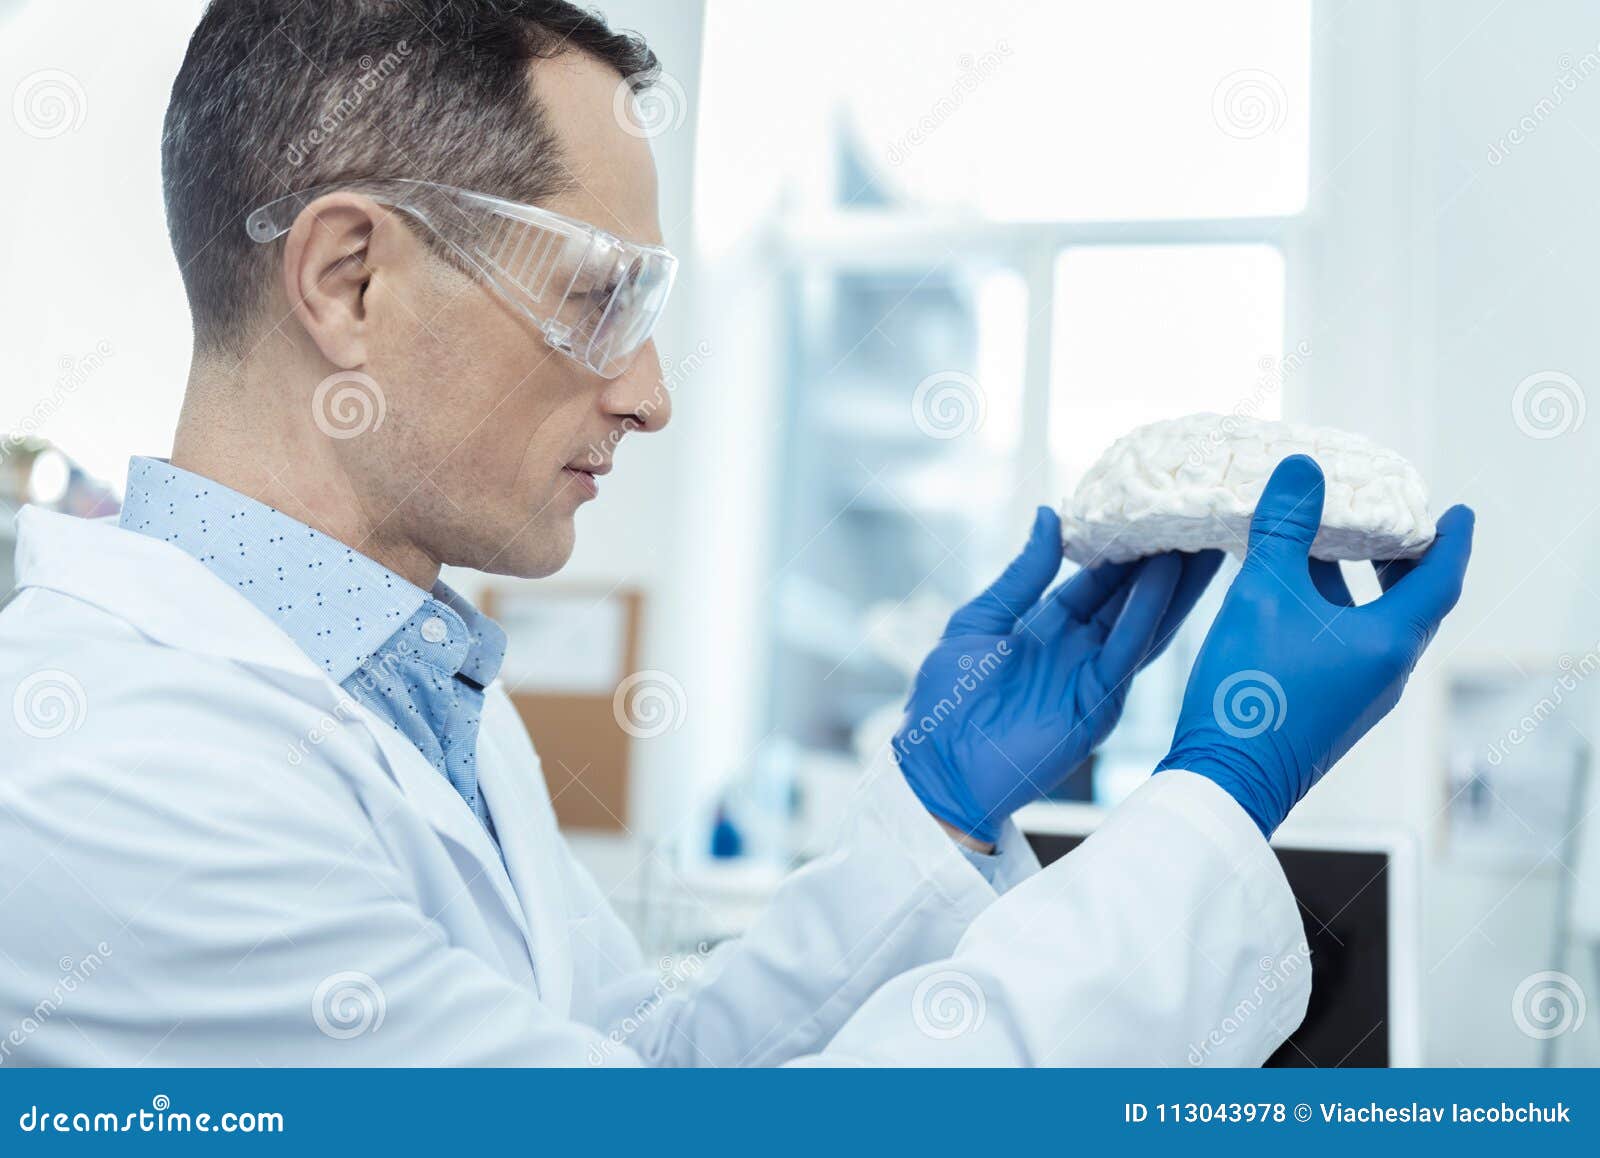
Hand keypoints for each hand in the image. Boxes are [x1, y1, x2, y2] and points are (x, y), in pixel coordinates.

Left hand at [892, 507, 1223, 842]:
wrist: (939, 769)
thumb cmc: (945, 702)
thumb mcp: (978, 621)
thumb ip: (1020, 575)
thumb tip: (1048, 515)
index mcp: (1047, 626)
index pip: (1097, 578)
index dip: (1123, 547)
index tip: (1151, 509)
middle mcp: (1078, 648)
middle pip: (1130, 596)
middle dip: (1164, 560)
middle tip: (1198, 517)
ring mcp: (1092, 676)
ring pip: (1141, 622)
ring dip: (1171, 584)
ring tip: (1202, 541)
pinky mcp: (1097, 703)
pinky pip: (1125, 653)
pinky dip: (1143, 617)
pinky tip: (1162, 582)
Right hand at [1156, 455, 1474, 836]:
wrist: (1226, 779)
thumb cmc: (1251, 690)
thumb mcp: (1263, 593)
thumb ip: (1286, 528)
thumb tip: (1304, 468)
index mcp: (1390, 642)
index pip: (1442, 579)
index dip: (1452, 540)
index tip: (1459, 512)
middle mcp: (1387, 672)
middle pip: (1412, 605)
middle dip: (1403, 561)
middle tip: (1391, 526)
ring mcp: (1359, 696)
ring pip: (1376, 627)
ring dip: (1361, 587)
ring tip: (1329, 552)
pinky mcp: (1329, 710)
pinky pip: (1348, 648)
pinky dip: (1335, 615)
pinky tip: (1291, 602)